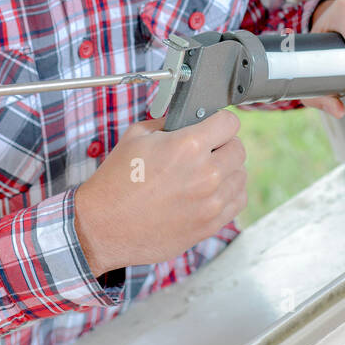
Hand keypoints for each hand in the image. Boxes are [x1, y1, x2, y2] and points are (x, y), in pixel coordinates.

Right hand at [74, 109, 246, 275]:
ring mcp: (211, 202)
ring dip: (228, 170)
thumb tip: (186, 118)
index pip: (230, 123)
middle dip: (224, 145)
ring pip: (241, 176)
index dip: (220, 121)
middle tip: (207, 149)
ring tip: (207, 172)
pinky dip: (229, 193)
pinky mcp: (209, 225)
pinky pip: (237, 202)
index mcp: (188, 146)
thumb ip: (167, 122)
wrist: (103, 226)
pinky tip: (211, 191)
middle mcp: (206, 173)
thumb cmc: (115, 182)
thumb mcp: (136, 136)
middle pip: (239, 149)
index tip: (213, 126)